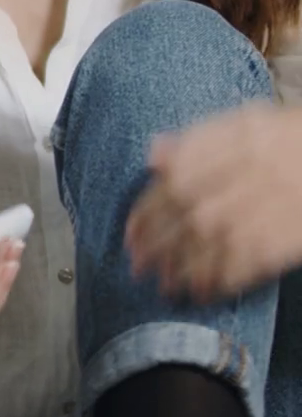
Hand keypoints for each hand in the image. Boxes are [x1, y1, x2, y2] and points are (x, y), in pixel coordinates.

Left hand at [126, 101, 301, 302]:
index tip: (129, 236)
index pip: (160, 196)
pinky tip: (204, 294)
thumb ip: (193, 141)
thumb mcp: (238, 123)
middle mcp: (217, 197)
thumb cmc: (286, 137)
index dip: (141, 219)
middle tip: (138, 268)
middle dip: (153, 251)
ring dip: (179, 274)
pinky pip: (236, 271)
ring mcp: (244, 226)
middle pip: (175, 229)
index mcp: (205, 165)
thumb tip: (153, 155)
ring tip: (165, 287)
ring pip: (201, 255)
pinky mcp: (271, 249)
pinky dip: (217, 285)